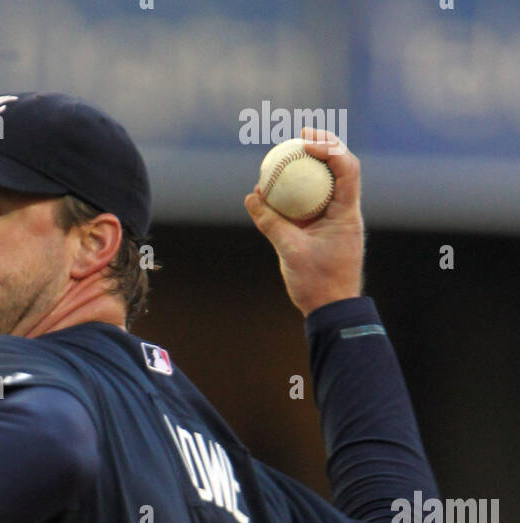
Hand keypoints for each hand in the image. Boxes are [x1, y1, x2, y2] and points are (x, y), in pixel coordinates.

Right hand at [244, 128, 364, 317]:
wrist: (331, 310)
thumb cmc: (318, 284)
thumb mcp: (290, 251)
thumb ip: (271, 223)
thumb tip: (252, 197)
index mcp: (346, 213)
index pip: (346, 169)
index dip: (329, 148)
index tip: (306, 142)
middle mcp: (345, 212)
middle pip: (339, 169)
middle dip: (322, 148)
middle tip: (300, 136)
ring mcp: (336, 221)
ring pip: (326, 185)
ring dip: (309, 168)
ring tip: (287, 156)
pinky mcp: (324, 231)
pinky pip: (311, 205)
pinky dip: (296, 195)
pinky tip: (275, 191)